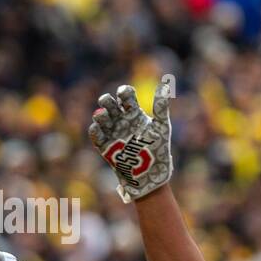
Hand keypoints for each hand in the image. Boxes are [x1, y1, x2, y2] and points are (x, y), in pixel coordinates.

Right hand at [89, 84, 173, 202]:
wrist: (151, 175)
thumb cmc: (158, 150)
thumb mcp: (161, 127)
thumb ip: (161, 107)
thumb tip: (165, 85)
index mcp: (134, 113)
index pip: (125, 96)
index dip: (123, 92)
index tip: (125, 95)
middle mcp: (121, 120)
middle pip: (109, 103)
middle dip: (107, 100)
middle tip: (110, 104)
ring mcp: (112, 132)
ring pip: (100, 116)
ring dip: (100, 114)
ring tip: (104, 116)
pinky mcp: (105, 146)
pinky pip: (95, 134)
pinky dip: (95, 130)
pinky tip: (98, 128)